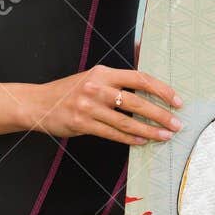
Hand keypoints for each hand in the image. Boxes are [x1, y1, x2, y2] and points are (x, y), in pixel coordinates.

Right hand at [22, 65, 183, 145]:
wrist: (38, 103)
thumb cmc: (69, 91)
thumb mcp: (92, 78)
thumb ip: (116, 82)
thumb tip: (147, 88)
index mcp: (103, 72)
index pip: (139, 78)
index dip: (161, 90)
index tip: (177, 101)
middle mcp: (96, 87)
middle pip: (136, 101)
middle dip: (160, 114)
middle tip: (176, 124)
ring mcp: (88, 106)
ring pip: (127, 121)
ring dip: (149, 131)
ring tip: (164, 136)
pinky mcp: (82, 123)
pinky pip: (112, 134)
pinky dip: (130, 139)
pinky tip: (142, 141)